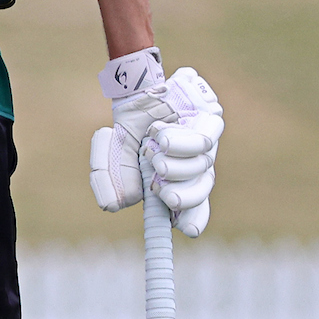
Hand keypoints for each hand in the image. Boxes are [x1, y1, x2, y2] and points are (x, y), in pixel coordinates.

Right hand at [88, 50, 223, 237]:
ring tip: (150, 151)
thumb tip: (113, 207)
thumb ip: (108, 179)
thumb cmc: (129, 124)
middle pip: (202, 190)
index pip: (194, 206)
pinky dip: (180, 143)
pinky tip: (160, 134)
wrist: (136, 88)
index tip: (187, 230)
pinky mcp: (211, 121)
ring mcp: (206, 144)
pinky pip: (204, 142)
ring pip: (202, 168)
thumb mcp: (112, 154)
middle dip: (182, 197)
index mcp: (176, 178)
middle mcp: (195, 164)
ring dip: (172, 165)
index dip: (194, 218)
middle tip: (161, 193)